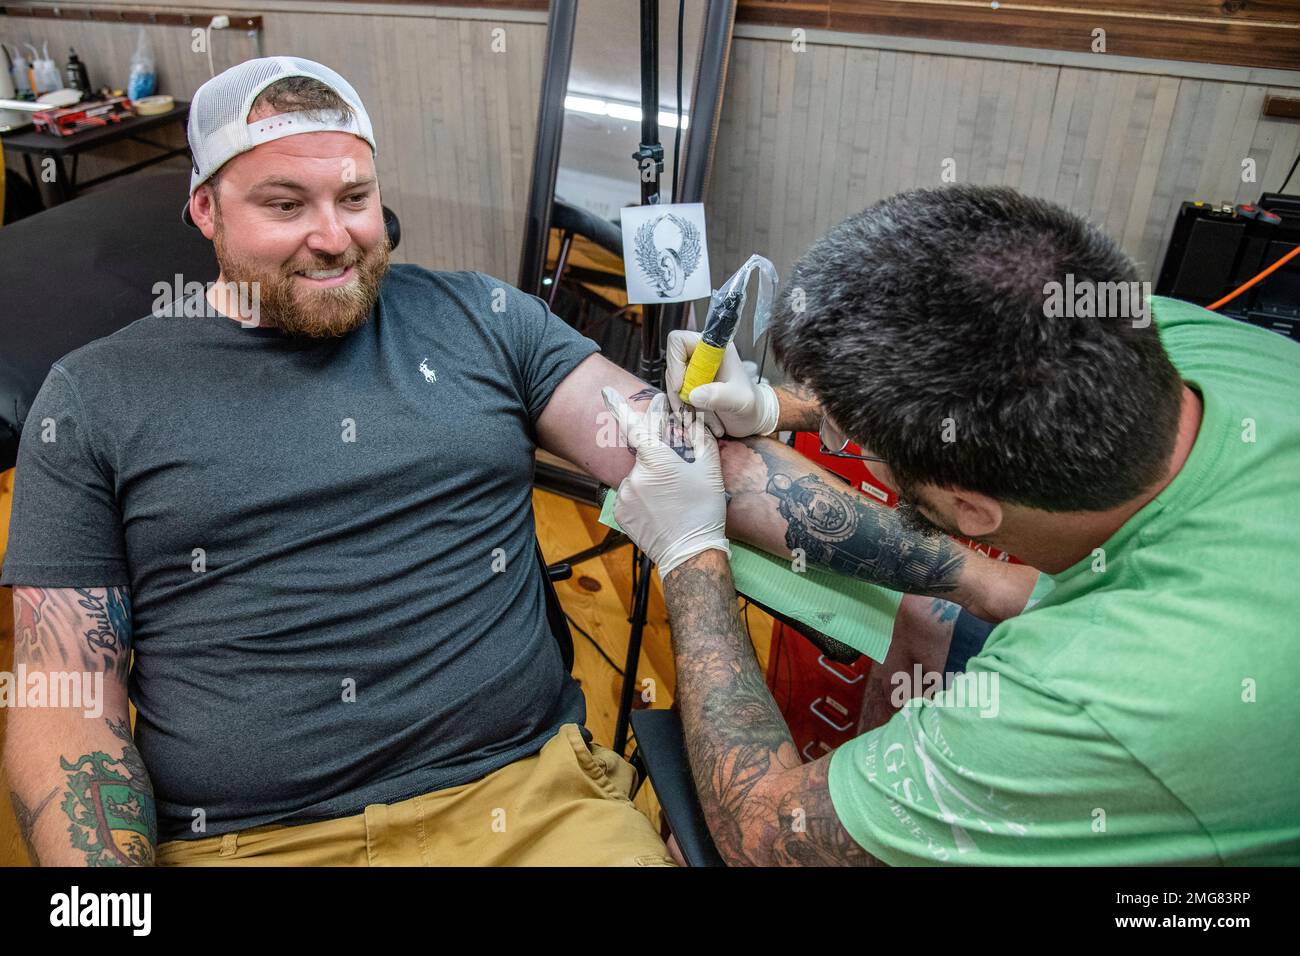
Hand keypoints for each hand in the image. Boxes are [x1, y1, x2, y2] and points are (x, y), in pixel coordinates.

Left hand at [601, 387, 729, 574]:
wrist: (691, 553)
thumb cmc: (703, 511)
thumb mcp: (709, 470)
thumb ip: (699, 438)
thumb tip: (692, 420)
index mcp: (656, 460)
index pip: (634, 426)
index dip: (618, 406)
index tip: (605, 392)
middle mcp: (635, 475)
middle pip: (644, 456)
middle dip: (659, 459)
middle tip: (679, 478)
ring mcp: (625, 495)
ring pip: (639, 477)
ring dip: (652, 481)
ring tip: (673, 501)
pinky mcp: (621, 512)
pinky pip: (632, 496)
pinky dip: (644, 498)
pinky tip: (661, 510)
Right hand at [666, 330, 779, 438]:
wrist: (754, 418)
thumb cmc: (751, 405)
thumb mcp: (740, 401)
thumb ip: (720, 396)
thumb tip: (693, 395)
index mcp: (714, 349)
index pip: (679, 341)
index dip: (675, 362)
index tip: (681, 386)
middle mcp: (702, 357)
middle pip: (672, 367)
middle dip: (679, 393)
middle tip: (691, 409)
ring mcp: (695, 373)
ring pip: (674, 386)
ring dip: (683, 407)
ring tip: (701, 420)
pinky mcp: (691, 388)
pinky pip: (677, 399)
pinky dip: (685, 413)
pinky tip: (701, 422)